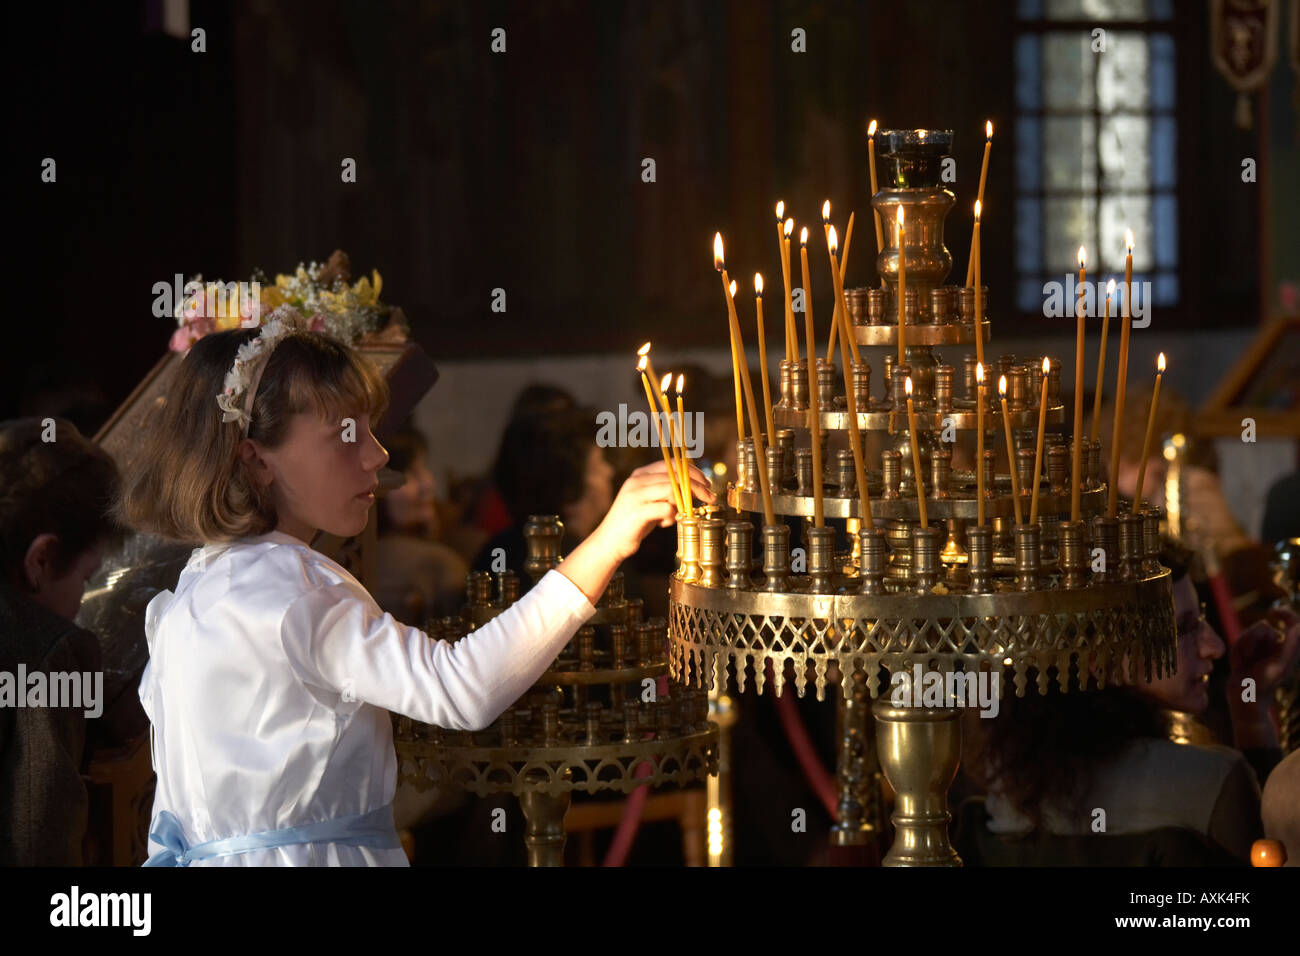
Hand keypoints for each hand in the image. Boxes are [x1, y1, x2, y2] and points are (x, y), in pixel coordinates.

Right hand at [593, 460, 715, 562]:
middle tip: (710, 496)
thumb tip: (695, 488)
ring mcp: (635, 495)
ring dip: (686, 502)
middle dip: (697, 486)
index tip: (707, 483)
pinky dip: (671, 516)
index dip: (693, 471)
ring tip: (688, 512)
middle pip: (676, 476)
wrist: (609, 541)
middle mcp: (637, 480)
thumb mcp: (651, 501)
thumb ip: (667, 492)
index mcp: (640, 474)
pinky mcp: (636, 511)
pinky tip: (666, 523)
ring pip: (671, 490)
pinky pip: (665, 509)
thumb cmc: (635, 522)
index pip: (672, 464)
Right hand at [1230, 606, 1299, 697]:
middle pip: (1263, 627)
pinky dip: (1236, 651)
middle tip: (1249, 656)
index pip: (1294, 623)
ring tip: (1242, 663)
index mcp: (1290, 649)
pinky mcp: (1249, 652)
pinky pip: (1239, 641)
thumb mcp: (1280, 667)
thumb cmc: (1264, 685)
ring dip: (1242, 647)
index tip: (1273, 612)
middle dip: (1252, 638)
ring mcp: (1262, 649)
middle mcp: (1277, 647)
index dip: (1286, 613)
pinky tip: (1238, 664)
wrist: (1244, 698)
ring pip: (1249, 633)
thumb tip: (1298, 627)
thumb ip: (1291, 647)